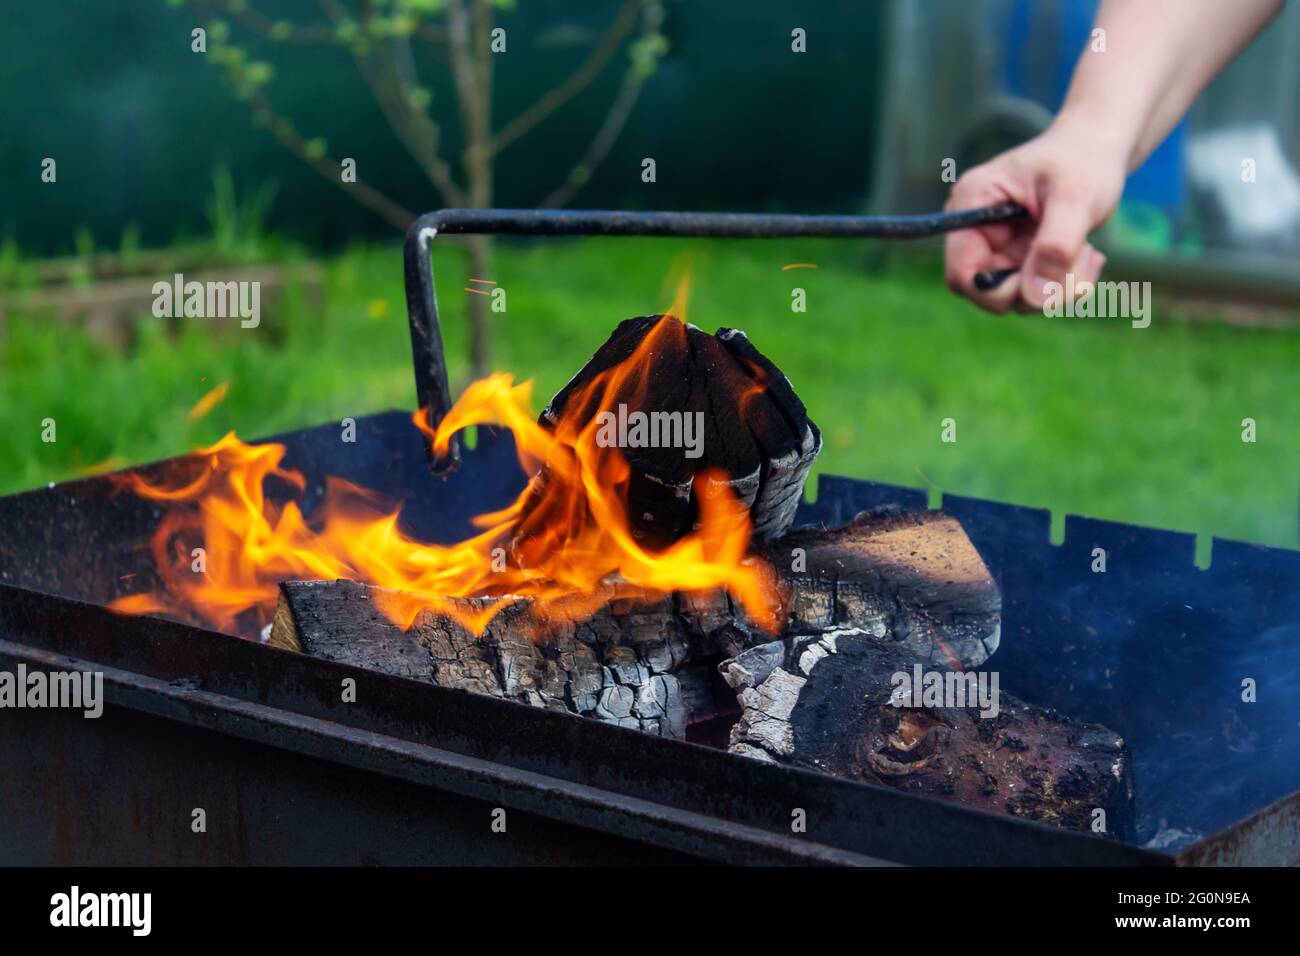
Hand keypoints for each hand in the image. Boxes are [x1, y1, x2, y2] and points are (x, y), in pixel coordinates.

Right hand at [944, 121, 1126, 312]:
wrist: (1098, 148)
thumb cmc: (1083, 160)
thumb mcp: (1075, 196)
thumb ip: (1055, 245)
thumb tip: (1035, 297)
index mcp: (971, 205)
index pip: (962, 273)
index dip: (996, 291)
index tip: (1041, 286)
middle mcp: (974, 230)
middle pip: (987, 292)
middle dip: (1037, 290)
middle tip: (1080, 261)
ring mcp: (996, 248)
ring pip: (1016, 297)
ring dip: (1059, 287)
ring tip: (1088, 251)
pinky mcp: (1018, 259)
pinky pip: (1035, 292)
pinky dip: (1066, 284)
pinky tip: (1087, 255)